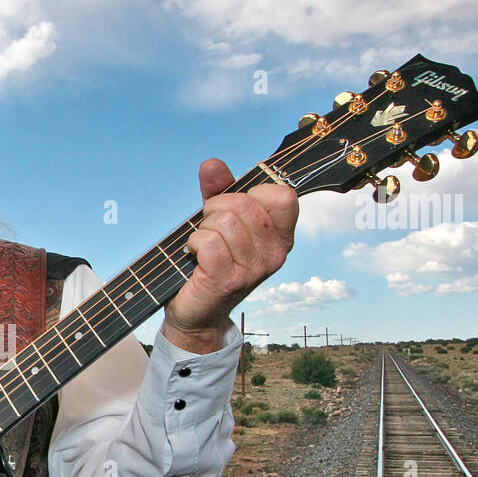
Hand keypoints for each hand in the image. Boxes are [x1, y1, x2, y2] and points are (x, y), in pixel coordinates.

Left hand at [161, 158, 296, 353]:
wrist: (197, 312)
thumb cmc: (209, 263)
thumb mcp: (219, 221)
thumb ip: (219, 190)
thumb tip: (212, 164)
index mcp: (281, 237)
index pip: (283, 195)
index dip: (252, 193)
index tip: (235, 209)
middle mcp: (275, 254)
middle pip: (245, 203)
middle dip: (216, 207)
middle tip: (208, 227)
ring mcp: (254, 269)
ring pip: (224, 221)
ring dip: (202, 227)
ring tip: (202, 245)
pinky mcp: (228, 280)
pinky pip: (209, 241)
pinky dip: (194, 242)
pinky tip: (194, 255)